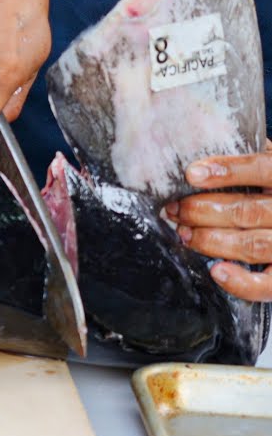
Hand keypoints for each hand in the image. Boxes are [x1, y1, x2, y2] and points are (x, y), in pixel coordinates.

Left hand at [167, 144, 271, 301]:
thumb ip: (254, 158)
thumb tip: (205, 150)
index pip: (264, 169)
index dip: (228, 171)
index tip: (190, 174)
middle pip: (248, 211)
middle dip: (202, 210)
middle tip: (174, 209)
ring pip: (252, 244)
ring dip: (210, 240)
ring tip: (184, 233)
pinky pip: (268, 285)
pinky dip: (240, 282)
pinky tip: (216, 270)